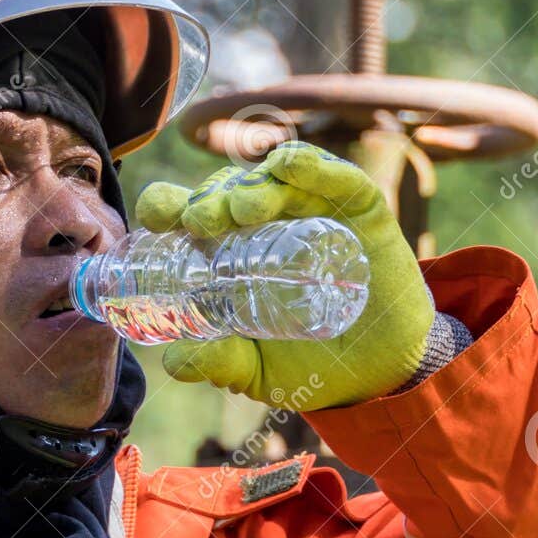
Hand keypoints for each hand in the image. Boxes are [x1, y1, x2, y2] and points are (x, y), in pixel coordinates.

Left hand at [133, 142, 434, 411]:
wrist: (381, 373)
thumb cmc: (309, 362)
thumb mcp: (257, 370)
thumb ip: (220, 363)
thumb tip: (175, 362)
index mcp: (228, 251)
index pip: (188, 213)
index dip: (167, 205)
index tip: (156, 216)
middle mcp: (265, 222)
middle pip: (227, 192)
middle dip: (209, 200)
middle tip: (201, 222)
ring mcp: (311, 210)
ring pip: (275, 180)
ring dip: (253, 185)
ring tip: (242, 210)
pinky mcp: (359, 208)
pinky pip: (336, 178)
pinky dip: (313, 166)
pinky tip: (292, 164)